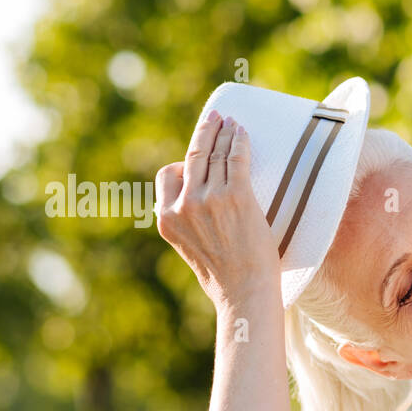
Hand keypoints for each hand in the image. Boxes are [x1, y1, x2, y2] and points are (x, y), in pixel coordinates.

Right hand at [155, 110, 279, 309]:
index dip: (185, 162)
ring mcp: (208, 199)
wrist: (245, 293)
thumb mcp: (190, 249)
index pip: (168, 174)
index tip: (199, 152)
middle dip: (206, 131)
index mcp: (166, 218)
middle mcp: (183, 205)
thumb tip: (199, 206)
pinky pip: (235, 158)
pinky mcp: (236, 197)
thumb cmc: (225, 277)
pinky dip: (239, 141)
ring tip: (233, 123)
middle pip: (193, 156)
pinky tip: (243, 133)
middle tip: (216, 117)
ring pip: (216, 154)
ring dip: (225, 132)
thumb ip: (188, 224)